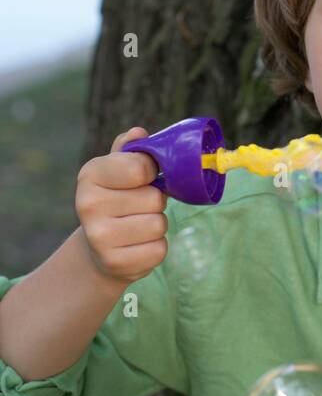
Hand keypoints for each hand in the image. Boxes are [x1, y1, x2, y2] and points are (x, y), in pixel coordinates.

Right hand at [75, 127, 168, 283]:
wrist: (99, 248)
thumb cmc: (117, 199)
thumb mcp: (118, 169)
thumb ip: (130, 150)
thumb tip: (139, 132)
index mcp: (90, 174)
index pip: (139, 167)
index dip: (152, 171)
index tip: (146, 176)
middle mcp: (88, 205)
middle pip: (154, 199)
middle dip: (156, 202)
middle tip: (139, 206)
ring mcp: (99, 237)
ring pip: (158, 225)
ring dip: (157, 225)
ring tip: (137, 225)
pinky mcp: (115, 263)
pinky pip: (159, 250)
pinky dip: (155, 248)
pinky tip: (137, 245)